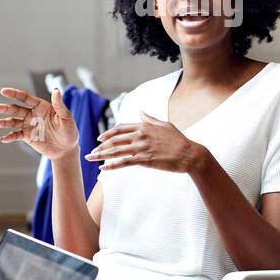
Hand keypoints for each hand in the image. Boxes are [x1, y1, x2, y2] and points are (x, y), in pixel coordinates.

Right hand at [0, 86, 78, 159]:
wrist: (66, 150)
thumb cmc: (69, 132)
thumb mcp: (66, 118)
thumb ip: (59, 105)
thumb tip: (56, 90)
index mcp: (41, 106)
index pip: (25, 98)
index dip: (14, 93)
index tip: (3, 91)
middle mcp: (33, 114)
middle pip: (16, 109)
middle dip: (5, 108)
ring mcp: (29, 125)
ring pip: (13, 121)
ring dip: (3, 122)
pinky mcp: (27, 136)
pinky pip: (16, 135)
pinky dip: (9, 136)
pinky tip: (3, 138)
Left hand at [84, 111, 203, 173]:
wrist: (189, 154)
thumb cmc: (179, 140)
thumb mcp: (165, 125)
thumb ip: (150, 119)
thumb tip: (141, 112)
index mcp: (144, 126)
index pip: (121, 128)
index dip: (108, 133)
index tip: (100, 138)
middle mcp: (141, 135)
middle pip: (115, 140)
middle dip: (100, 146)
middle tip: (90, 152)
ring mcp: (142, 147)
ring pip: (116, 151)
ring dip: (101, 155)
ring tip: (90, 158)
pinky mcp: (145, 159)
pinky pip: (124, 162)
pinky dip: (112, 165)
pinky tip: (103, 168)